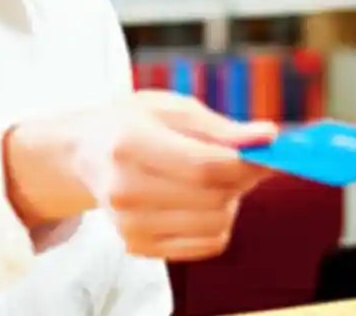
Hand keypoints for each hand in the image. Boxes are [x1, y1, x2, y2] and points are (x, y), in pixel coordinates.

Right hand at [6, 90, 276, 261]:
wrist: (85, 154)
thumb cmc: (132, 123)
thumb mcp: (172, 108)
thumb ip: (222, 127)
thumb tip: (269, 137)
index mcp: (129, 144)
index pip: (204, 166)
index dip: (247, 162)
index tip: (270, 150)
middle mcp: (125, 189)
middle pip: (214, 198)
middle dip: (242, 179)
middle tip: (244, 158)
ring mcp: (129, 224)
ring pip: (216, 225)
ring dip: (231, 201)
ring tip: (214, 178)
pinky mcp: (138, 247)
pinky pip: (207, 244)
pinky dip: (217, 222)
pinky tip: (199, 199)